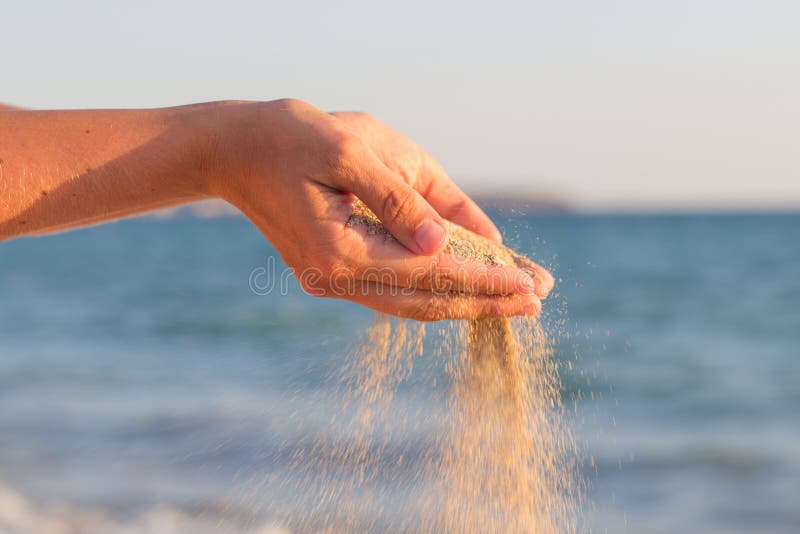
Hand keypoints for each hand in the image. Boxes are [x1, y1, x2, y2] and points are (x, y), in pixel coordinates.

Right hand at [199, 99, 551, 320]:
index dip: (486, 279)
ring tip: (510, 302)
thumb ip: (404, 200)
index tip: (532, 286)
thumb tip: (447, 243)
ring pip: (409, 303)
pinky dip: (431, 291)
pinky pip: (390, 291)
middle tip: (537, 303)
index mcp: (342, 248)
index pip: (433, 271)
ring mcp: (328, 281)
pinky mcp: (327, 274)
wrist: (234, 149)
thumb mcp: (354, 152)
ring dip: (462, 302)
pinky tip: (460, 288)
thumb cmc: (295, 136)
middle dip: (484, 301)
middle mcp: (335, 277)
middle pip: (425, 300)